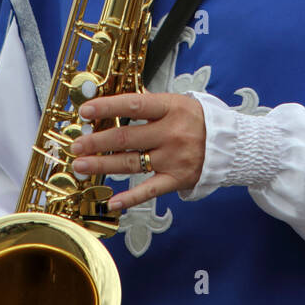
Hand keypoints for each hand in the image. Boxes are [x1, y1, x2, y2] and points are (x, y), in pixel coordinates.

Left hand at [70, 91, 205, 211]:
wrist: (229, 144)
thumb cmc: (196, 120)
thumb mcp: (177, 103)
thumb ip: (148, 106)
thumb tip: (112, 105)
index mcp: (171, 108)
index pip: (134, 105)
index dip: (107, 107)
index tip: (85, 111)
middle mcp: (171, 133)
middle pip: (127, 137)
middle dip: (96, 141)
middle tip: (76, 145)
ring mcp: (173, 158)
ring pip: (131, 163)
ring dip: (103, 165)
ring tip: (81, 166)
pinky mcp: (177, 179)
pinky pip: (150, 190)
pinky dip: (130, 198)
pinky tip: (111, 201)